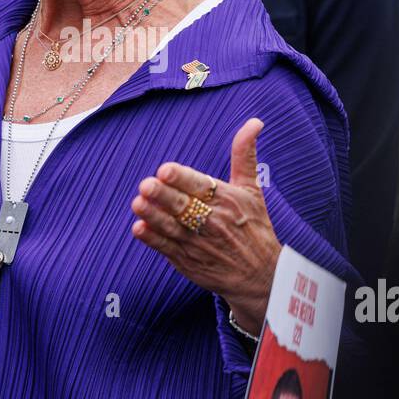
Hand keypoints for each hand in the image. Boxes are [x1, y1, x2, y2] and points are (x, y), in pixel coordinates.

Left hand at [131, 117, 280, 335]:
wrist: (261, 277)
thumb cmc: (254, 226)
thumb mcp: (252, 190)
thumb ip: (244, 155)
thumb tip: (254, 122)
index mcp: (227, 201)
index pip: (201, 186)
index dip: (182, 179)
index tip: (165, 170)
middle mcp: (213, 222)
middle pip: (184, 207)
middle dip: (164, 196)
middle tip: (146, 185)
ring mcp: (198, 244)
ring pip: (172, 228)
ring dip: (154, 216)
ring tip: (138, 203)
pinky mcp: (188, 262)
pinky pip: (167, 249)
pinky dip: (153, 240)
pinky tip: (139, 229)